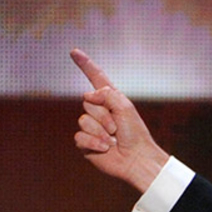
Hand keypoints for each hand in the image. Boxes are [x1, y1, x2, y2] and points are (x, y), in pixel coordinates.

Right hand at [71, 49, 169, 193]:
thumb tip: (88, 96)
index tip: (74, 51)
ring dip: (100, 130)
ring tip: (113, 140)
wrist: (137, 159)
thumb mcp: (125, 107)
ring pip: (83, 119)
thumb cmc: (135, 134)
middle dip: (103, 115)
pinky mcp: (86, 142)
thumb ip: (107, 94)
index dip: (86, 65)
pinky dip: (94, 142)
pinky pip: (79, 136)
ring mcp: (91, 127)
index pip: (96, 78)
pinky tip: (105, 148)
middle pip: (87, 101)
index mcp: (111, 100)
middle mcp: (99, 111)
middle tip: (117, 128)